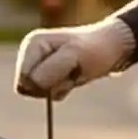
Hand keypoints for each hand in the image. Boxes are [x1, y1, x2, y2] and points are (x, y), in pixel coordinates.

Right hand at [14, 18, 133, 100]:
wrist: (113, 48)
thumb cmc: (95, 50)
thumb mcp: (74, 56)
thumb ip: (51, 70)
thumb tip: (31, 85)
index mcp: (32, 44)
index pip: (23, 78)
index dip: (42, 82)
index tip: (65, 72)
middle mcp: (32, 53)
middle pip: (28, 87)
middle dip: (51, 86)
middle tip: (72, 73)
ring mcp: (39, 64)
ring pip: (38, 92)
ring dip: (59, 88)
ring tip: (74, 73)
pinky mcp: (48, 74)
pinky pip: (48, 94)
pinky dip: (63, 90)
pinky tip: (74, 77)